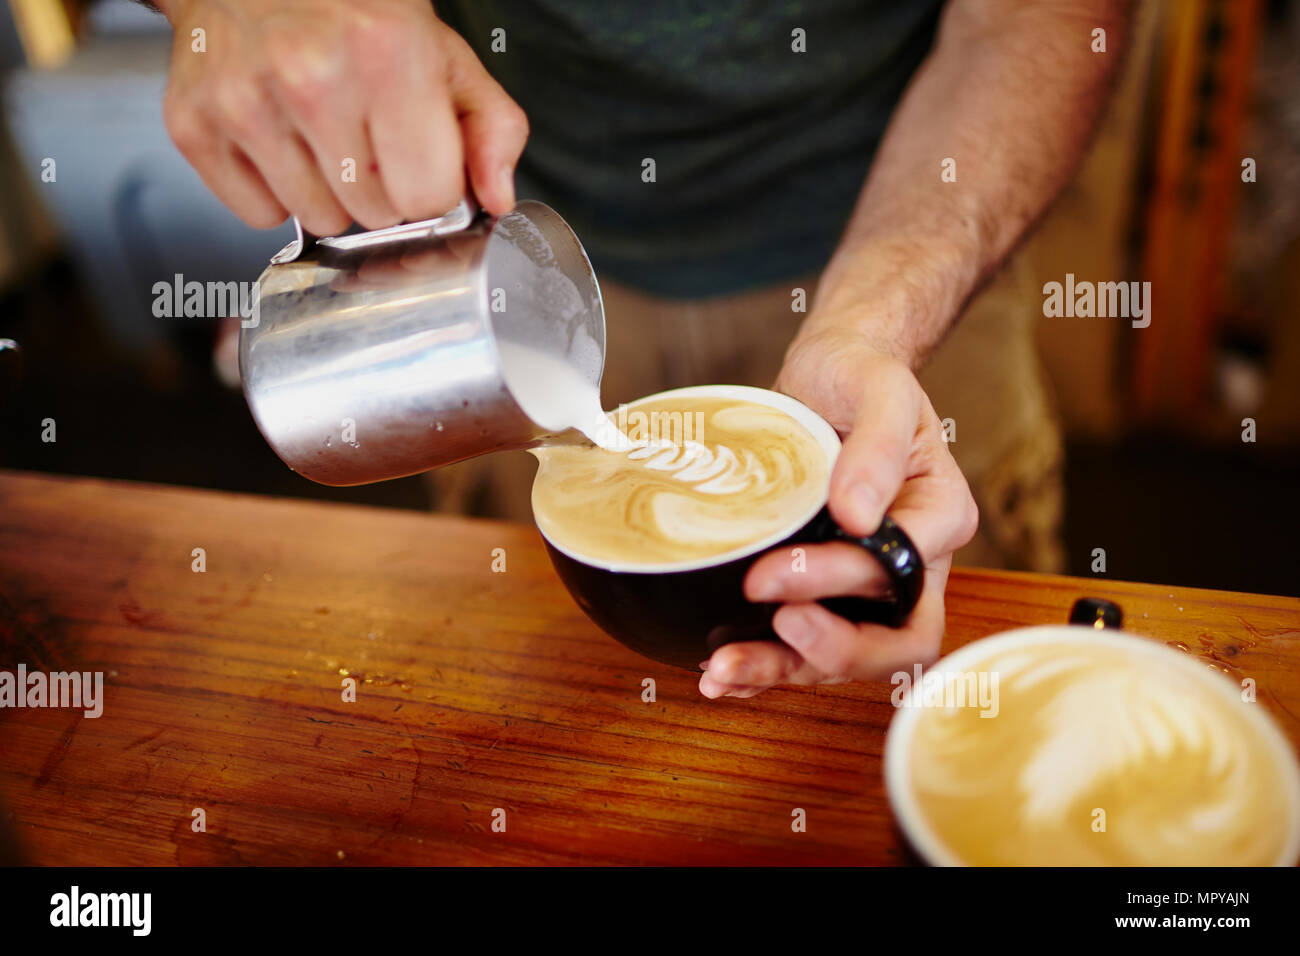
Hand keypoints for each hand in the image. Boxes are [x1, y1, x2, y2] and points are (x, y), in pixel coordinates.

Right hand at [158, 0, 527, 234]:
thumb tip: (496, 196)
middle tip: (366, 136)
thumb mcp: (442, 52)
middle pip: (375, 214)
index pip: (429, 196)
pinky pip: (258, 215)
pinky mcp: (193, 124)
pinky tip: (279, 139)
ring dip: (328, 194)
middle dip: (381, 189)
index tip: (418, 157)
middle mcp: (310, 75)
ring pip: (318, 221)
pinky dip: (273, 191)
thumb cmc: (354, 10)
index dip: (431, 185)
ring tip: (320, 133)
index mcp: (387, 53)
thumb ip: (490, 125)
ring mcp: (244, 101)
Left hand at [699, 327, 977, 697]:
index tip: (773, 572)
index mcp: (939, 516)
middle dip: (831, 648)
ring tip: (723, 671)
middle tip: (771, 621)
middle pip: (896, 642)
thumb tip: (859, 513)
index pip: (901, 572)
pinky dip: (762, 667)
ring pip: (845, 657)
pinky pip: (802, 647)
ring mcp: (866, 589)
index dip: (841, 580)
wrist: (827, 377)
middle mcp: (912, 566)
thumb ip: (879, 442)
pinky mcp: (821, 594)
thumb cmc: (861, 376)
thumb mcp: (880, 385)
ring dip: (784, 669)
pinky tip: (718, 674)